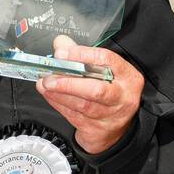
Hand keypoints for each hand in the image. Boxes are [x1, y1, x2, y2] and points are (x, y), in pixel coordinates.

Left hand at [35, 36, 144, 154]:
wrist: (116, 129)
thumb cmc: (109, 93)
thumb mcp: (104, 72)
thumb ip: (82, 56)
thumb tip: (61, 44)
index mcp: (128, 77)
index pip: (106, 60)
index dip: (82, 55)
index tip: (63, 53)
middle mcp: (123, 97)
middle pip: (96, 90)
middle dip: (69, 82)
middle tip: (50, 76)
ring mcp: (111, 115)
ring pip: (83, 105)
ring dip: (60, 93)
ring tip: (45, 84)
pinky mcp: (96, 129)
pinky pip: (74, 115)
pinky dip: (59, 103)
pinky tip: (49, 95)